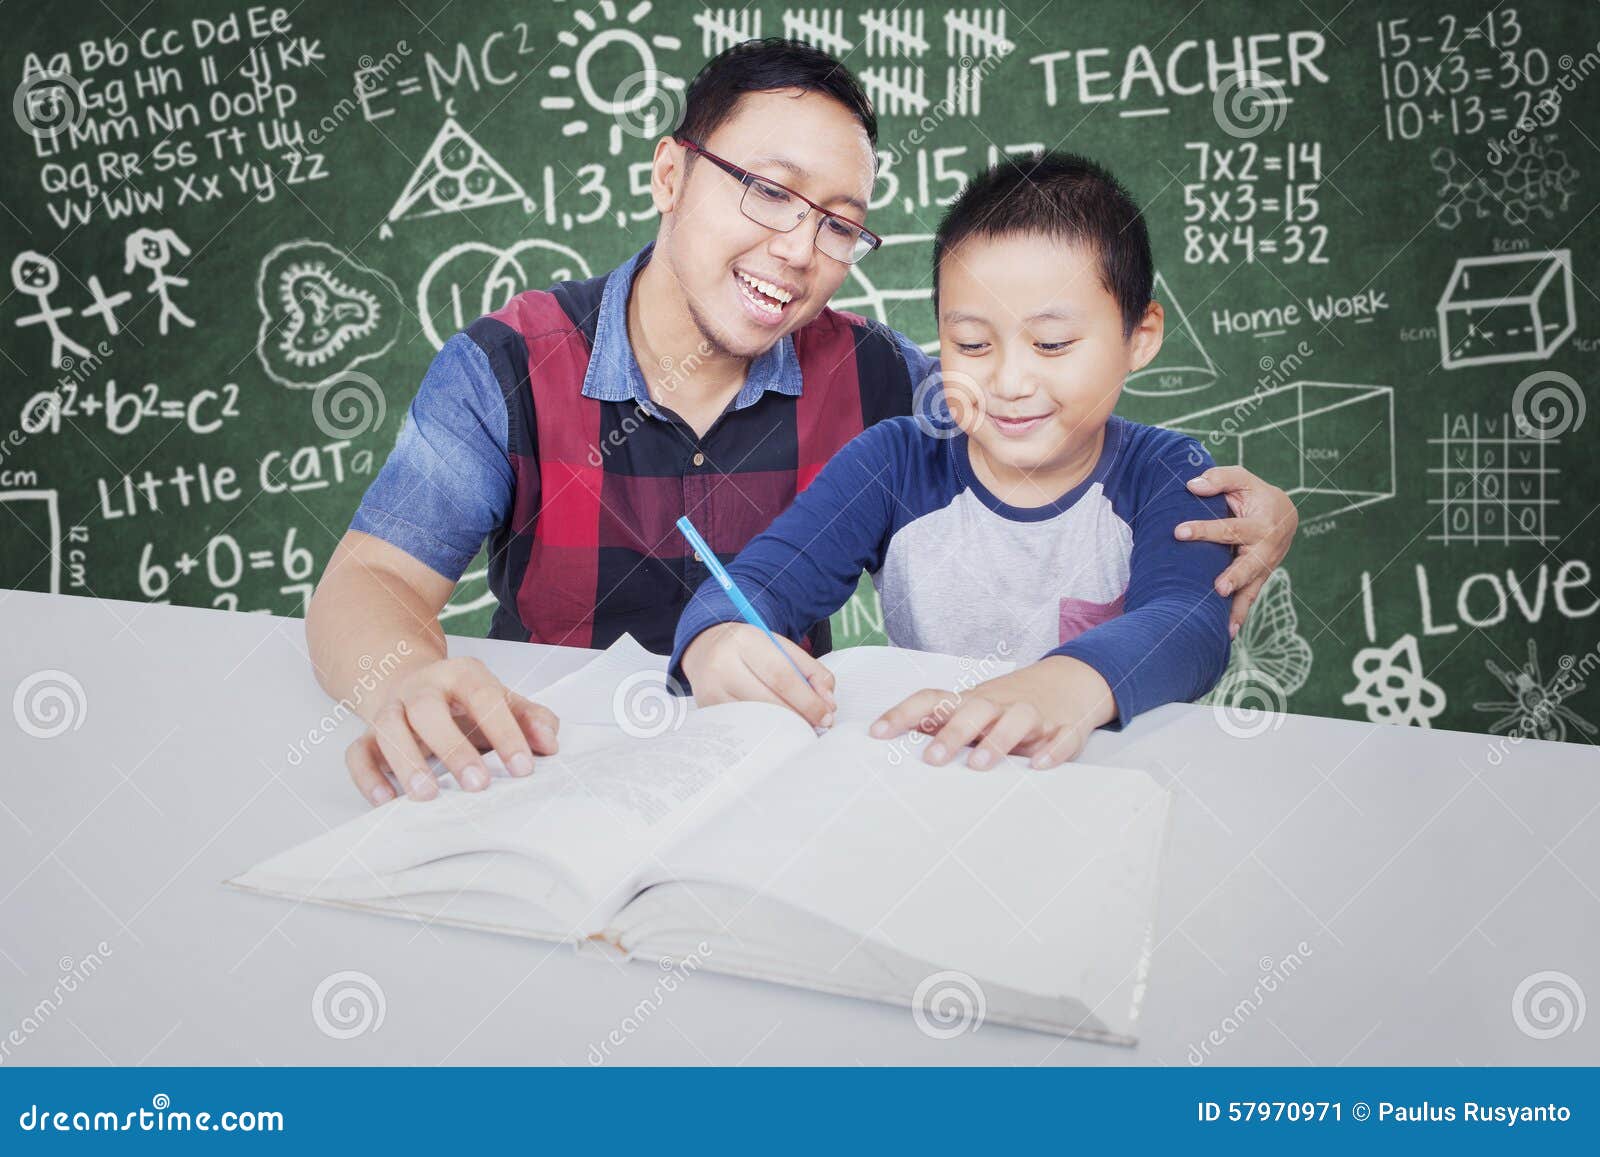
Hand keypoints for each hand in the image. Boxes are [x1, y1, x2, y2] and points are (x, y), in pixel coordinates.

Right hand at [344, 656, 558, 805]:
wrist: (412, 681)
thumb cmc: (464, 700)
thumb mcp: (502, 701)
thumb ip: (531, 718)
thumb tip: (549, 742)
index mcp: (460, 674)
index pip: (484, 697)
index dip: (504, 732)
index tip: (522, 767)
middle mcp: (421, 689)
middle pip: (428, 710)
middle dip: (453, 748)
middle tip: (477, 785)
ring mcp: (390, 710)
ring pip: (388, 729)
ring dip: (407, 762)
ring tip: (428, 795)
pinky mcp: (367, 735)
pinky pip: (357, 753)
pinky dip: (367, 777)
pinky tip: (386, 800)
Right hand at [679, 622, 835, 727]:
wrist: (706, 648)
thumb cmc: (751, 649)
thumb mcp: (782, 648)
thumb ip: (812, 672)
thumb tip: (828, 704)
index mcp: (746, 641)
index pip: (782, 676)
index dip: (807, 701)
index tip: (826, 716)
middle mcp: (722, 665)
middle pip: (768, 701)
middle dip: (799, 718)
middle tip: (817, 727)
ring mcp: (710, 690)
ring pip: (755, 719)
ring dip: (784, 728)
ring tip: (800, 728)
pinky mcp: (706, 710)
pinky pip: (743, 728)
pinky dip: (765, 731)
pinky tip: (777, 730)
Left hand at [868, 655, 1115, 769]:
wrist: (1069, 681)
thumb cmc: (1006, 706)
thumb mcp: (972, 710)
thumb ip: (939, 725)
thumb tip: (890, 745)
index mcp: (971, 701)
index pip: (932, 699)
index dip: (903, 714)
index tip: (877, 733)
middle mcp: (999, 704)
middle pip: (975, 709)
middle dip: (953, 733)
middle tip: (932, 759)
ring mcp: (1034, 714)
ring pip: (1017, 719)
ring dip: (998, 740)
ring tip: (979, 764)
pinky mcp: (1064, 728)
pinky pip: (1061, 738)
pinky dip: (1052, 750)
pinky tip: (1039, 766)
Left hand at [1176, 464, 1298, 637]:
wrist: (1284, 515)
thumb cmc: (1255, 496)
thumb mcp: (1242, 480)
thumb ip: (1220, 479)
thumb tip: (1192, 485)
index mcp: (1260, 523)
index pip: (1229, 527)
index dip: (1204, 530)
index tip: (1178, 532)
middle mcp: (1265, 549)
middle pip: (1248, 565)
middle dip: (1234, 577)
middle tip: (1218, 587)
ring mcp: (1263, 567)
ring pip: (1251, 588)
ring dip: (1238, 607)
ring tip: (1224, 627)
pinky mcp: (1259, 579)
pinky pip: (1249, 598)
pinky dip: (1240, 616)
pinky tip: (1227, 634)